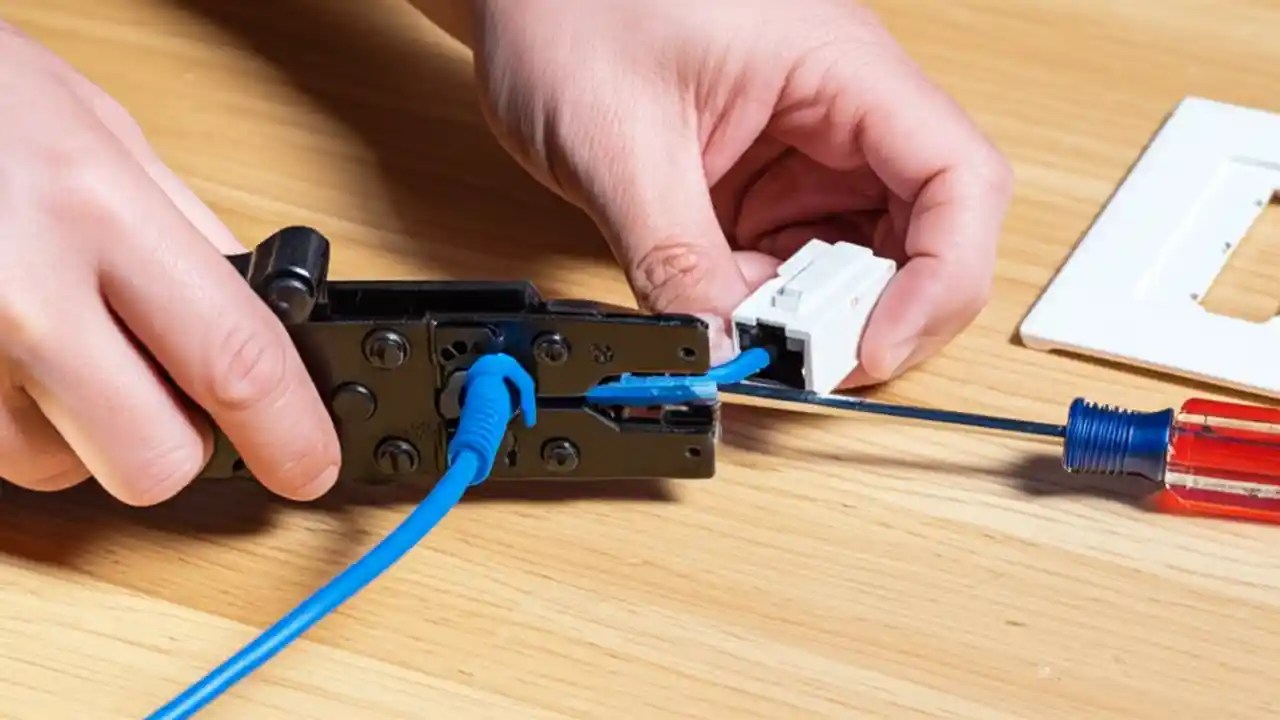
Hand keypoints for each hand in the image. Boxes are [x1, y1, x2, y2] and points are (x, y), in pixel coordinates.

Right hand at [0, 24, 339, 504]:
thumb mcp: (97, 129)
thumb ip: (186, 232)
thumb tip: (267, 317)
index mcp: (92, 209)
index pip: (234, 360)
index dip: (291, 432)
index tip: (312, 464)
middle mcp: (17, 293)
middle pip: (154, 459)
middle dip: (179, 443)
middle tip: (169, 392)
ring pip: (63, 469)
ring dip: (82, 429)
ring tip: (52, 332)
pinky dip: (14, 419)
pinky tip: (3, 346)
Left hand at [468, 0, 1012, 383]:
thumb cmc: (570, 6)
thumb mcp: (619, 144)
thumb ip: (676, 260)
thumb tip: (723, 352)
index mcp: (839, 66)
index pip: (957, 178)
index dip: (939, 279)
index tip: (875, 347)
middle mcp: (842, 106)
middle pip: (928, 230)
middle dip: (879, 311)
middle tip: (808, 363)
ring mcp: (808, 145)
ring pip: (864, 256)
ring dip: (821, 312)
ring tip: (757, 334)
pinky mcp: (766, 178)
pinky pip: (799, 258)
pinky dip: (774, 300)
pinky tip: (730, 305)